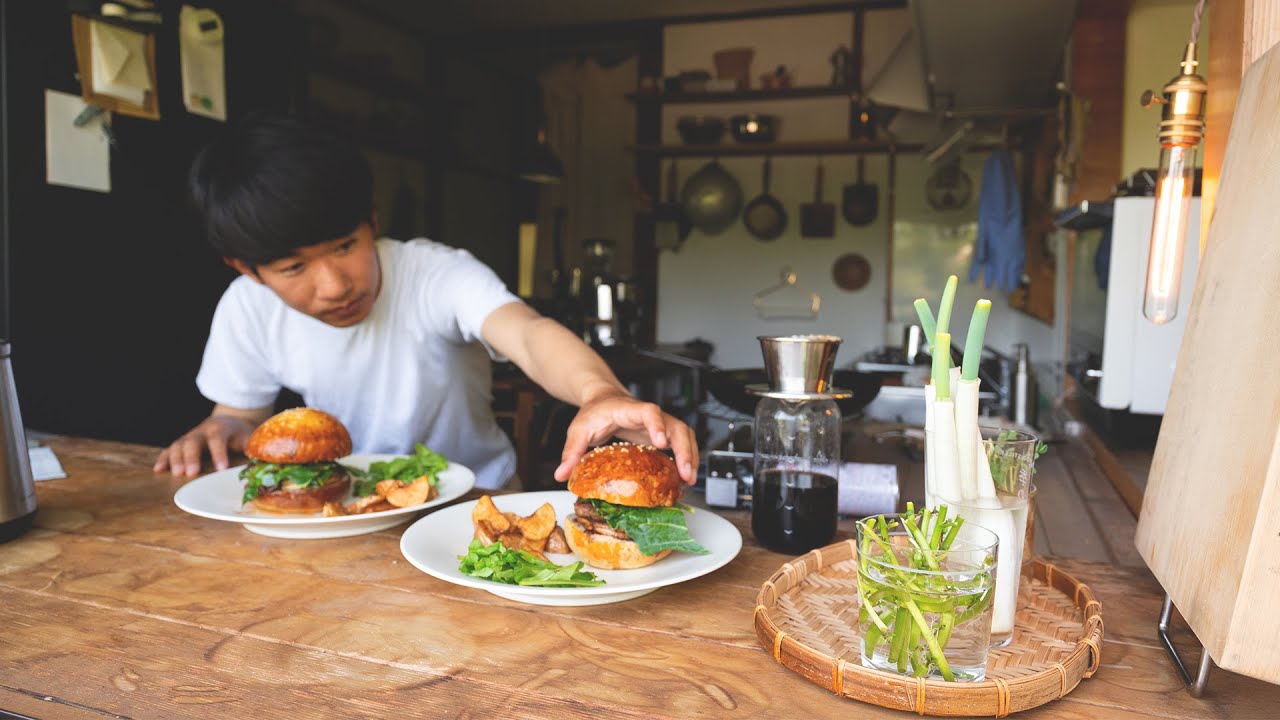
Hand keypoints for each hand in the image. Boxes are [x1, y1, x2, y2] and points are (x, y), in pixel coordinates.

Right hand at [153, 414, 256, 477]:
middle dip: (191, 457)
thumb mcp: (250, 438)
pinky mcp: (182, 443)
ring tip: (176, 474)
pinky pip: (169, 449)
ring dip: (176, 459)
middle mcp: (203, 431)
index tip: (221, 469)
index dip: (219, 454)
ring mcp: (190, 436)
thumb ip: (255, 450)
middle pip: (193, 441)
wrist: (230, 421)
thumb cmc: (240, 434)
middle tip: (191, 473)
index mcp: (221, 428)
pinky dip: (163, 458)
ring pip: (179, 444)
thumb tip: (268, 465)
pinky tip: (158, 470)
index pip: (218, 439)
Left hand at [554, 395, 698, 484]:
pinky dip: (687, 458)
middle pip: (676, 426)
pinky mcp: (662, 433)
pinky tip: (685, 477)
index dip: (657, 425)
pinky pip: (681, 442)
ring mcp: (659, 424)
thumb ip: (571, 451)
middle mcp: (650, 415)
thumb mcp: (578, 430)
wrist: (603, 400)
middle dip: (684, 449)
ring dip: (691, 455)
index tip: (661, 442)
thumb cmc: (594, 412)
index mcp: (629, 409)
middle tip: (684, 473)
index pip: (649, 412)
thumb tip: (562, 475)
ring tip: (689, 479)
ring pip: (684, 434)